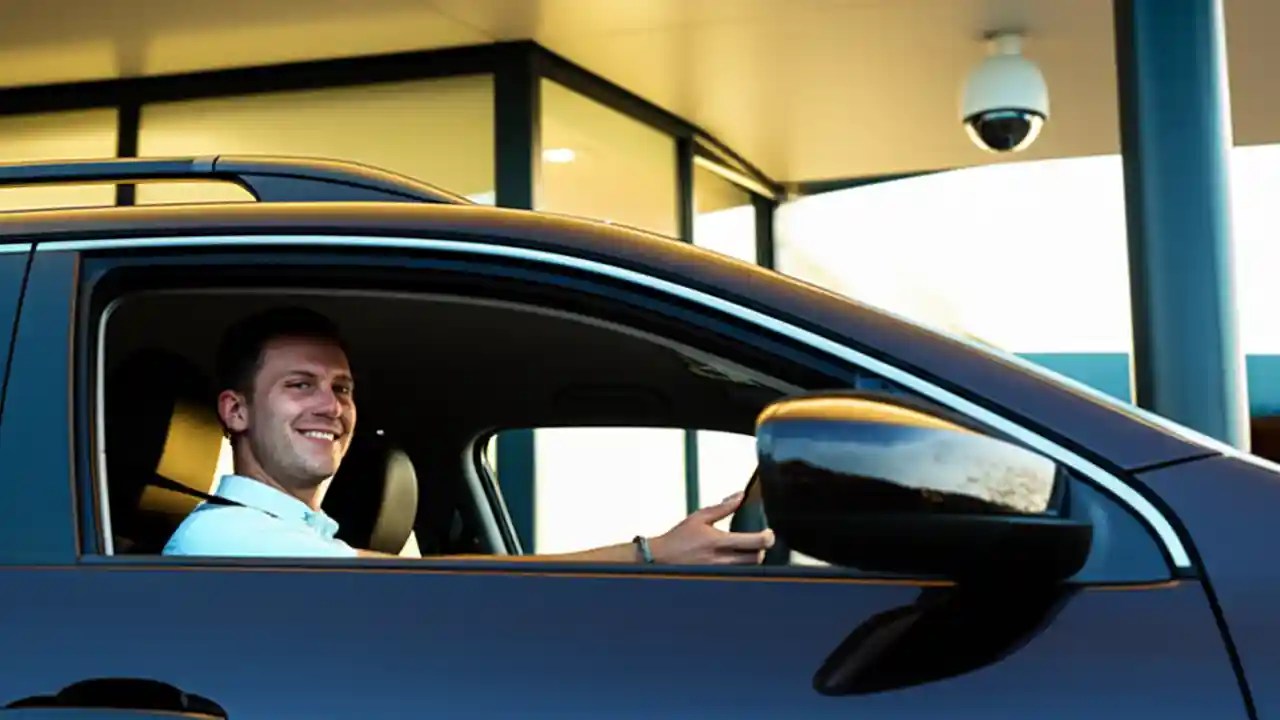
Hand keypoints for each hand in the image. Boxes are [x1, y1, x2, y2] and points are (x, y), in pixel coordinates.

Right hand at [647, 492, 774, 564]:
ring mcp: (719, 572)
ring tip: (749, 548)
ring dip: (753, 558)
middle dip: (763, 549)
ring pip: (748, 569)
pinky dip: (741, 566)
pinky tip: (737, 558)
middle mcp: (721, 560)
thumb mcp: (699, 517)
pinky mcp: (717, 579)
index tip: (768, 532)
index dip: (767, 537)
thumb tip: (740, 496)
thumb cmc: (679, 537)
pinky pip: (737, 574)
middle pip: (756, 559)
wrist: (660, 558)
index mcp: (718, 542)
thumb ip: (722, 508)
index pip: (753, 543)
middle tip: (761, 540)